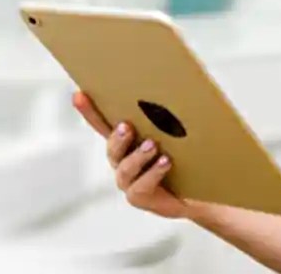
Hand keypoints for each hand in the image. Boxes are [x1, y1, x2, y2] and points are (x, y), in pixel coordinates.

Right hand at [72, 91, 189, 219]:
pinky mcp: (139, 197)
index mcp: (126, 140)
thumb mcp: (179, 131)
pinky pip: (140, 186)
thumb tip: (182, 84)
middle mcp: (122, 159)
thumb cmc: (188, 154)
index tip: (79, 95)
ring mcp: (128, 180)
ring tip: (152, 145)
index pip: (102, 123)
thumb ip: (172, 115)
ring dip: (138, 155)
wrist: (201, 188)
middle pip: (112, 147)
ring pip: (125, 168)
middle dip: (118, 136)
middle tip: (127, 126)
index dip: (89, 111)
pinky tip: (165, 162)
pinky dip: (153, 173)